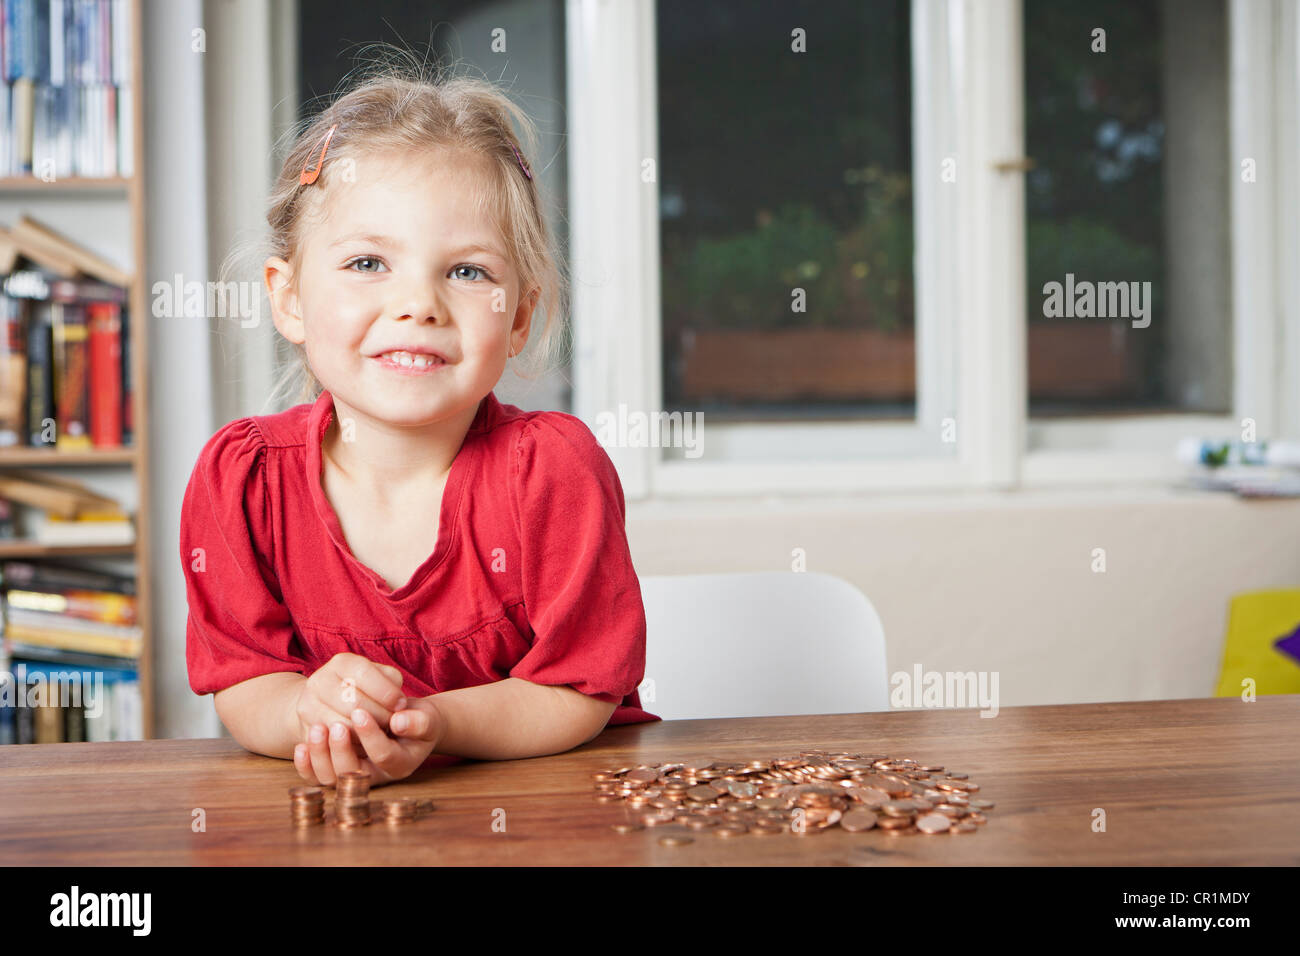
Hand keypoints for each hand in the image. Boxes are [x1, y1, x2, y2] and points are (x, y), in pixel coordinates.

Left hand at [293, 696, 444, 786]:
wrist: (404, 723)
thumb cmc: (417, 719)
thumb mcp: (427, 718)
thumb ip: (419, 721)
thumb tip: (399, 722)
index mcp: (401, 763)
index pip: (384, 755)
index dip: (370, 735)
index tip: (360, 711)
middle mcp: (377, 776)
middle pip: (355, 773)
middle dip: (342, 749)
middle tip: (337, 725)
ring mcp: (355, 775)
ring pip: (333, 778)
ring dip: (322, 755)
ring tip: (317, 729)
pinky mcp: (338, 770)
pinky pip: (318, 776)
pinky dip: (307, 765)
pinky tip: (302, 745)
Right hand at [294, 652, 406, 744]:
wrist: (322, 703)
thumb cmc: (364, 689)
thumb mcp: (378, 677)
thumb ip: (391, 683)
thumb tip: (398, 704)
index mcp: (341, 662)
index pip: (364, 674)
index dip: (387, 691)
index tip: (401, 704)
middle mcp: (319, 681)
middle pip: (355, 703)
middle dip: (380, 716)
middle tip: (392, 722)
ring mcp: (308, 707)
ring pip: (344, 726)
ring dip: (368, 734)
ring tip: (380, 732)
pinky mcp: (306, 732)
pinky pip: (334, 744)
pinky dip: (355, 745)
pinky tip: (365, 741)